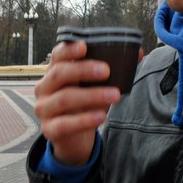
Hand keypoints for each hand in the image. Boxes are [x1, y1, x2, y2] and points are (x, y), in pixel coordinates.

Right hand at [34, 40, 121, 165]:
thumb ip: (114, 68)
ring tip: (115, 95)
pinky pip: (65, 124)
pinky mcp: (49, 129)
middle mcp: (45, 87)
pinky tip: (102, 116)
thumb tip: (137, 53)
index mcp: (55, 70)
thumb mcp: (97, 84)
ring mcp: (44, 108)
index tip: (85, 46)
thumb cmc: (85, 102)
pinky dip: (85, 120)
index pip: (58, 54)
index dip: (69, 49)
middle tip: (107, 71)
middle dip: (84, 70)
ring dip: (92, 95)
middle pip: (59, 73)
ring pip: (64, 98)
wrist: (75, 136)